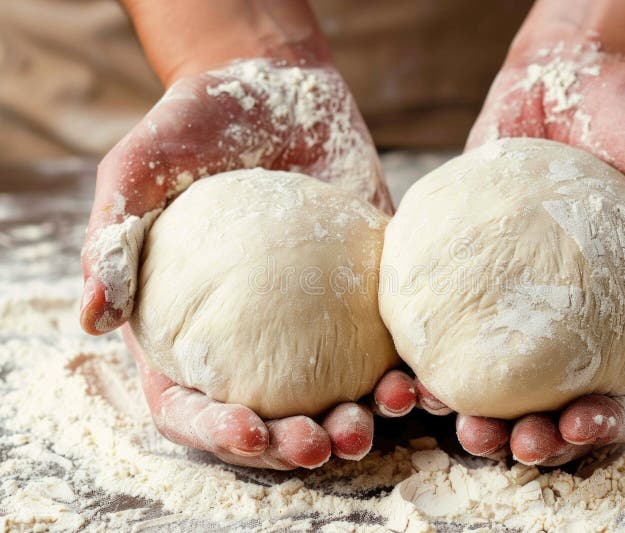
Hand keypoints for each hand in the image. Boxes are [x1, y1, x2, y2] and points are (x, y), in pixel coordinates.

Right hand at [80, 57, 390, 467]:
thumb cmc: (191, 125)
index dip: (216, 430)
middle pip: (271, 414)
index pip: (192, 403)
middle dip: (300, 442)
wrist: (268, 83)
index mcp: (188, 326)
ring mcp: (314, 315)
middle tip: (329, 440)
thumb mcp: (138, 168)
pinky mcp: (362, 286)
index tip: (250, 430)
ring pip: (336, 388)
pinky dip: (407, 360)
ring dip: (364, 415)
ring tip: (387, 410)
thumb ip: (112, 235)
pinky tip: (424, 369)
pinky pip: (387, 333)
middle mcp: (253, 334)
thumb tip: (92, 314)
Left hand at [379, 37, 624, 465]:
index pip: (624, 392)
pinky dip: (422, 351)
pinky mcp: (466, 268)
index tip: (576, 423)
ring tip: (442, 413)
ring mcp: (512, 299)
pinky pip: (442, 318)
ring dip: (465, 411)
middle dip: (527, 437)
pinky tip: (405, 367)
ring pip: (488, 377)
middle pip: (549, 402)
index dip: (604, 423)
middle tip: (505, 442)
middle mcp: (568, 320)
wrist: (569, 75)